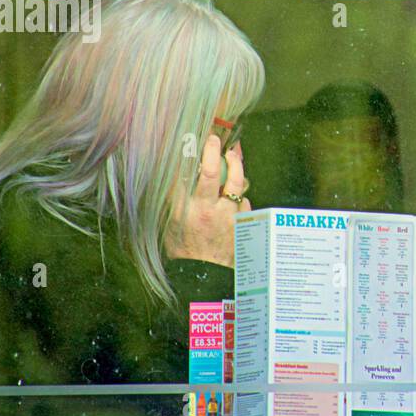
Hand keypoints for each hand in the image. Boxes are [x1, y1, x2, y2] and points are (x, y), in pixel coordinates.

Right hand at [165, 135, 249, 267]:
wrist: (204, 276)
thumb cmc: (184, 250)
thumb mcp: (171, 225)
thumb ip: (177, 200)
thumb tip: (180, 175)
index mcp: (183, 211)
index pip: (185, 174)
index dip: (190, 153)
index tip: (193, 139)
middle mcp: (206, 211)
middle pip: (212, 173)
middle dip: (214, 151)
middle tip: (215, 139)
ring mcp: (227, 217)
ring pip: (235, 183)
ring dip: (236, 165)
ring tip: (233, 155)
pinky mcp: (242, 223)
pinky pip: (244, 201)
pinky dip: (240, 194)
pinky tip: (236, 192)